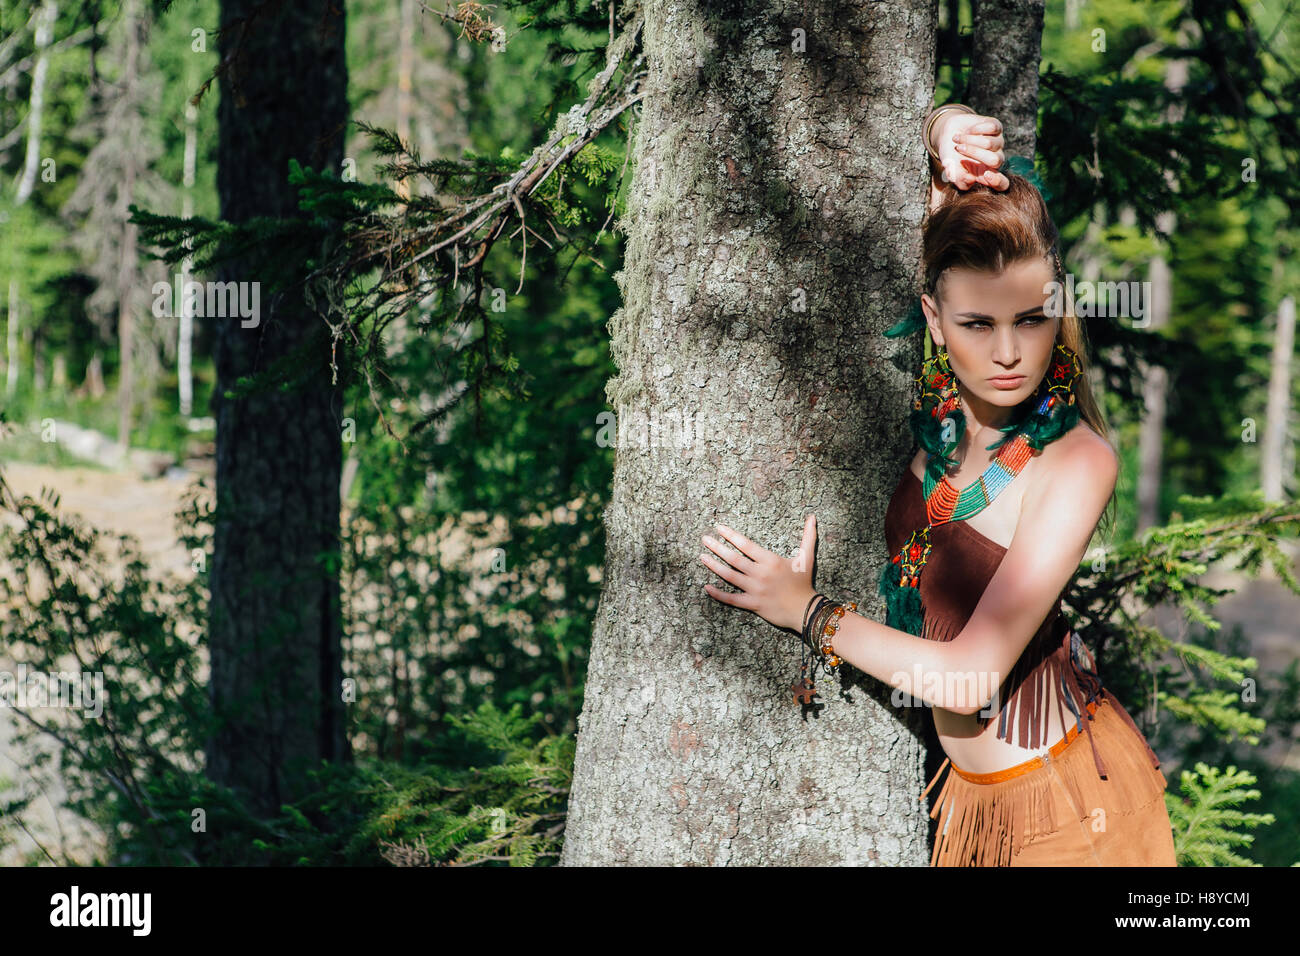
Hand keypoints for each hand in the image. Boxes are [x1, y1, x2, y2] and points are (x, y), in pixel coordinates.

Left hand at [700, 516, 817, 633]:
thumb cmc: (804, 582)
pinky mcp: (753, 604)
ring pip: (729, 576)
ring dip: (714, 566)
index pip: (746, 544)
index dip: (731, 535)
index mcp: (771, 561)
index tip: (718, 528)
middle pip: (734, 558)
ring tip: (702, 556)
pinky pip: (732, 599)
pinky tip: (706, 587)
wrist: (806, 610)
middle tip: (704, 539)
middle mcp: (760, 574)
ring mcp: (755, 590)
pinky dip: (718, 594)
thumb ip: (808, 536)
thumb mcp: (807, 557)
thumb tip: (813, 516)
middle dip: (717, 547)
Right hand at [931, 111, 1007, 190]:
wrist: (947, 134)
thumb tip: (970, 179)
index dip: (997, 181)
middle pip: (995, 160)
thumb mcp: (951, 169)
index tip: (986, 175)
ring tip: (956, 139)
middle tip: (958, 149)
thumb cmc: (951, 155)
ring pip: (989, 143)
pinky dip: (976, 129)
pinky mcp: (997, 127)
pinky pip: (992, 128)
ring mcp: (997, 143)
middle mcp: (995, 159)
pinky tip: (968, 131)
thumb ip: (959, 178)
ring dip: (969, 140)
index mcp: (986, 174)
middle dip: (974, 153)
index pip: (1001, 183)